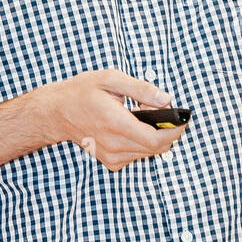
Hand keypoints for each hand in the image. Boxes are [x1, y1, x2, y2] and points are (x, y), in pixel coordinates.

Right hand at [39, 68, 186, 171]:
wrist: (58, 112)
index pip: (156, 139)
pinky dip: (143, 143)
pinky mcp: (111, 162)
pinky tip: (133, 128)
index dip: (175, 131)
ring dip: (155, 137)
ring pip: (149, 153)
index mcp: (115, 123)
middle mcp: (114, 144)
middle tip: (163, 112)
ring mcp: (112, 156)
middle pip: (157, 148)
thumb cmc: (82, 92)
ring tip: (143, 116)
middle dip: (168, 131)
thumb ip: (141, 89)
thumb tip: (166, 98)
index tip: (183, 119)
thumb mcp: (111, 79)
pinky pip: (138, 156)